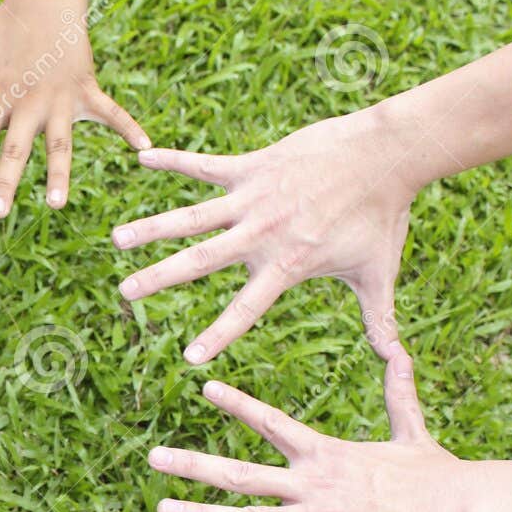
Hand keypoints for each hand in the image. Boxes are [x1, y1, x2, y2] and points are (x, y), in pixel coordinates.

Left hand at [0, 0, 146, 214]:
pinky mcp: (87, 90)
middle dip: (7, 180)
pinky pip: (112, 113)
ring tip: (56, 204)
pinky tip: (146, 149)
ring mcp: (61, 99)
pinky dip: (130, 128)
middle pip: (16, 148)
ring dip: (60, 174)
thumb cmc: (5, 25)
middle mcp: (30, 102)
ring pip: (61, 144)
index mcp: (0, 94)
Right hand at [113, 107, 421, 361]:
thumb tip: (395, 358)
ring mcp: (254, 198)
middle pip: (202, 260)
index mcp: (288, 265)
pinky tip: (143, 157)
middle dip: (161, 277)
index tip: (190, 358)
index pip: (246, 308)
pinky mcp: (253, 166)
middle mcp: (263, 234)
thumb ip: (379, 318)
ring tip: (117, 238)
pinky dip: (175, 160)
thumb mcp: (378, 272)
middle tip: (126, 293)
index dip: (219, 334)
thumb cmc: (383, 216)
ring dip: (152, 227)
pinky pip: (205, 164)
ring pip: (193, 216)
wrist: (387, 153)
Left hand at [152, 351, 465, 511]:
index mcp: (325, 454)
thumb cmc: (441, 476)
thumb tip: (400, 349)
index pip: (270, 422)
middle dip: (193, 464)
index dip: (236, 404)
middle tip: (153, 456)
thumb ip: (397, 393)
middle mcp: (311, 484)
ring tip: (162, 509)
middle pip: (239, 472)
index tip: (204, 388)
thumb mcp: (413, 430)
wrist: (462, 511)